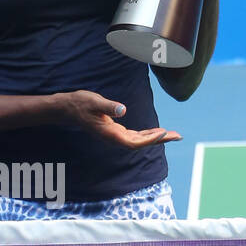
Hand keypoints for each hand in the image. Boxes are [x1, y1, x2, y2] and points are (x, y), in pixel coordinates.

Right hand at [59, 90, 180, 148]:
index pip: (134, 142)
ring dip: (156, 138)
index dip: (149, 139)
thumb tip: (123, 110)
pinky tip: (157, 132)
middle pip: (140, 144)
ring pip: (139, 141)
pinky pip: (134, 137)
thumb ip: (108, 107)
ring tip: (172, 134)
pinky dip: (147, 135)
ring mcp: (114, 135)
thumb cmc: (80, 103)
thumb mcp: (94, 101)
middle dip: (160, 140)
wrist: (67, 108)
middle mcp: (113, 138)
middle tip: (178, 136)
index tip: (164, 133)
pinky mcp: (115, 131)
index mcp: (110, 133)